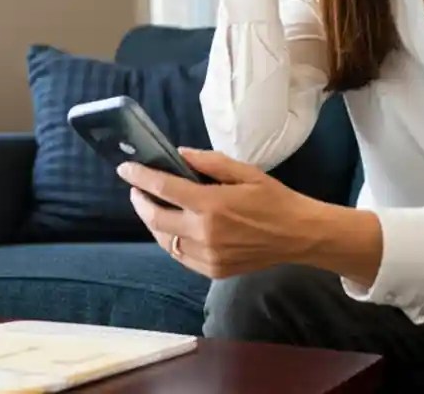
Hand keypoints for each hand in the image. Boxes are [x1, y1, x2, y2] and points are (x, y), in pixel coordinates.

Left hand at [116, 147, 323, 278]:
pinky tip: (172, 227)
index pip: (164, 188)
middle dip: (140, 201)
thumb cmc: (273, 199)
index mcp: (211, 204)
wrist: (298, 235)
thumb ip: (209, 162)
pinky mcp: (212, 270)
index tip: (125, 168)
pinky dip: (169, 239)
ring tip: (152, 205)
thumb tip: (179, 154)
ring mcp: (207, 256)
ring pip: (164, 239)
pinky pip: (179, 255)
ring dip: (153, 221)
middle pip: (155, 218)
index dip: (140, 177)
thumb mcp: (245, 171)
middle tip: (136, 189)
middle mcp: (204, 233)